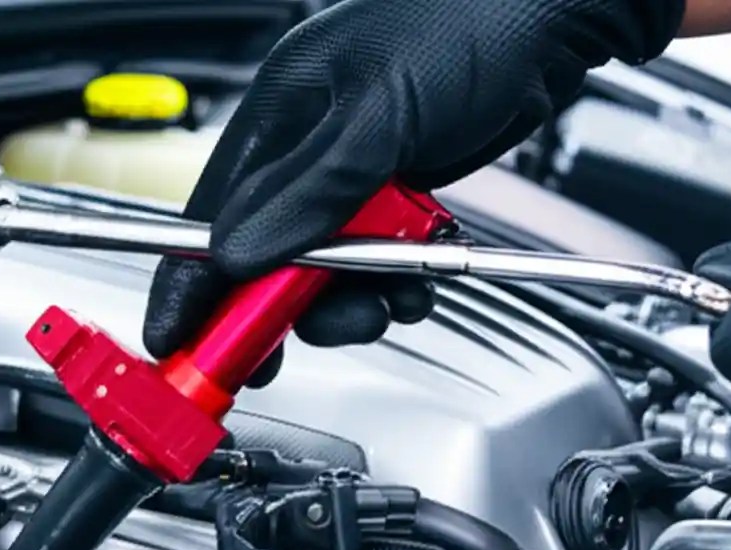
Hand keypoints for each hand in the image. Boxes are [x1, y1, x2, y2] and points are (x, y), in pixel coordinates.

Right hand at [143, 0, 684, 385]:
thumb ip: (309, 193)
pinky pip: (376, 258)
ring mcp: (352, 170)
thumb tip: (241, 254)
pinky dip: (396, 279)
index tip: (178, 337)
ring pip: (327, 265)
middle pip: (269, 251)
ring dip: (356, 296)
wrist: (552, 19)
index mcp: (279, 112)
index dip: (192, 283)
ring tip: (391, 299)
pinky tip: (419, 277)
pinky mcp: (395, 189)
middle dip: (290, 302)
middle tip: (306, 337)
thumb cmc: (468, 25)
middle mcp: (307, 144)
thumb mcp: (378, 116)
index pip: (211, 214)